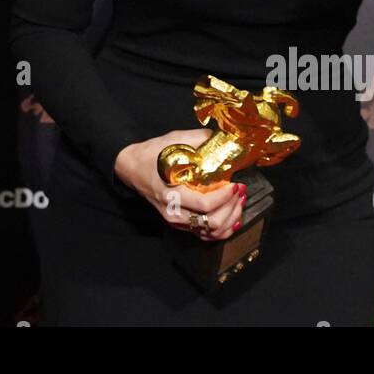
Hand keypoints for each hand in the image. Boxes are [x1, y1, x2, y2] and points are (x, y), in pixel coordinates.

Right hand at [114, 129, 247, 240]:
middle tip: (241, 192)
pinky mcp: (180, 225)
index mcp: (171, 193)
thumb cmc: (152, 154)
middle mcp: (173, 212)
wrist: (132, 168)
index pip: (205, 204)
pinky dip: (222, 229)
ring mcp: (176, 221)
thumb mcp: (173, 140)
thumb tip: (225, 137)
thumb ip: (199, 139)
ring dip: (230, 220)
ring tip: (239, 203)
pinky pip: (205, 235)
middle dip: (232, 208)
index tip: (236, 184)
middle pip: (211, 223)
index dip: (226, 197)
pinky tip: (232, 218)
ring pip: (211, 232)